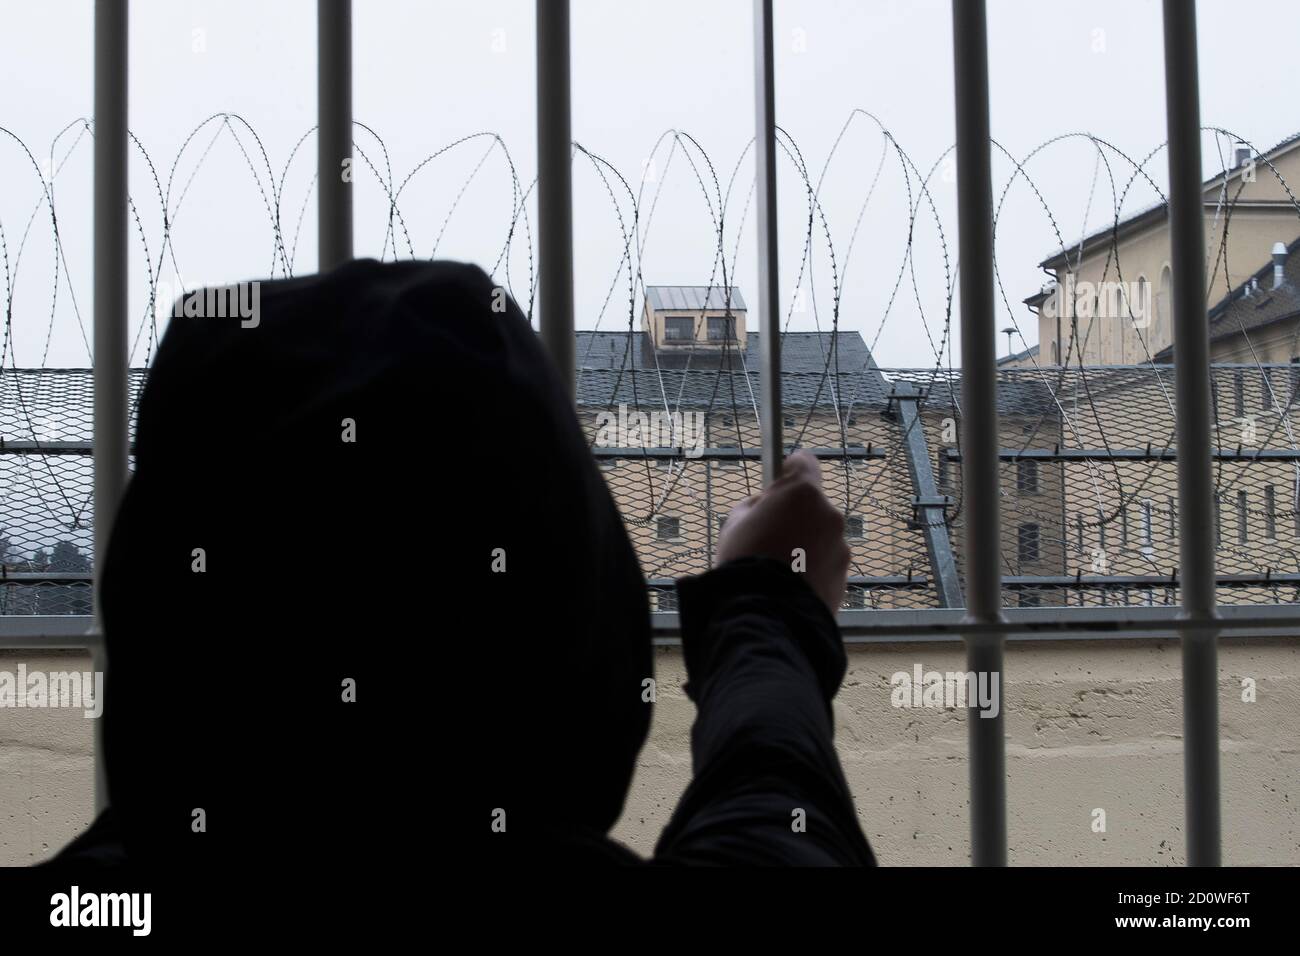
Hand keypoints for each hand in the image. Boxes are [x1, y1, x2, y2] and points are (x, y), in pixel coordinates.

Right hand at [715, 450, 850, 612]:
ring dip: (804, 546)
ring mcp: (841, 547)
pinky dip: (811, 570)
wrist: (765, 613)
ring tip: (778, 568)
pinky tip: (789, 584)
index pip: (804, 462)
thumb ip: (756, 506)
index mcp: (803, 494)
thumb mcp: (735, 522)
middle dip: (794, 516)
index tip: (780, 479)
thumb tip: (765, 506)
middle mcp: (830, 515)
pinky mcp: (843, 577)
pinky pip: (825, 565)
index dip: (789, 470)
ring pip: (820, 537)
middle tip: (768, 536)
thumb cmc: (746, 562)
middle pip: (812, 506)